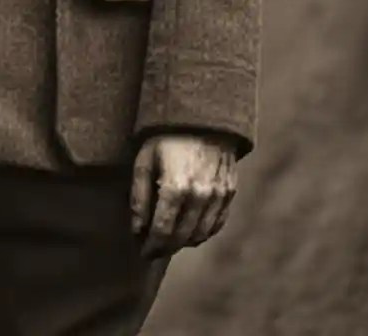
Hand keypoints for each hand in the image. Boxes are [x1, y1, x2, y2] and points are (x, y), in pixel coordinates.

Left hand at [130, 132, 237, 258]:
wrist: (202, 117)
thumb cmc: (166, 137)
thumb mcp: (144, 161)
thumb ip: (139, 197)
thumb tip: (137, 229)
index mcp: (175, 188)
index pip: (162, 232)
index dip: (150, 246)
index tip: (142, 251)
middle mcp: (200, 196)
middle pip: (181, 237)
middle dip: (164, 248)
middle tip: (152, 250)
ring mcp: (218, 195)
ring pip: (200, 234)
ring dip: (183, 243)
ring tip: (168, 240)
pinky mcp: (229, 192)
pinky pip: (217, 224)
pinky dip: (203, 233)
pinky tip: (189, 231)